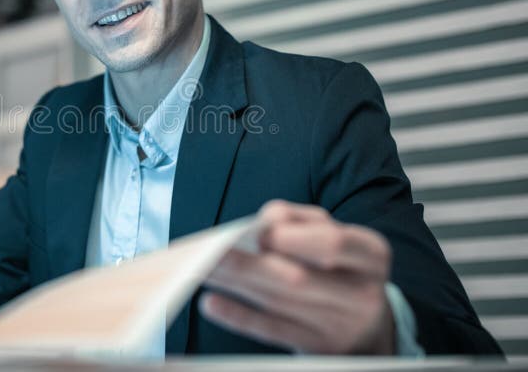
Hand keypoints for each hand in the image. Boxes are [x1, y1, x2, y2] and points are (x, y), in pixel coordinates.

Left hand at [200, 200, 394, 353]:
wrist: (368, 326)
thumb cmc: (341, 269)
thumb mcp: (335, 236)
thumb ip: (300, 220)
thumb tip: (264, 220)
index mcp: (369, 255)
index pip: (335, 243)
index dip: (294, 238)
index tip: (259, 232)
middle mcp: (360, 294)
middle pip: (298, 278)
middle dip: (247, 262)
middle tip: (208, 249)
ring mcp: (339, 326)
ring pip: (277, 302)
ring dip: (233, 282)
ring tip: (199, 266)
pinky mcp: (315, 348)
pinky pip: (271, 332)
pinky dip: (238, 316)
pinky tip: (211, 302)